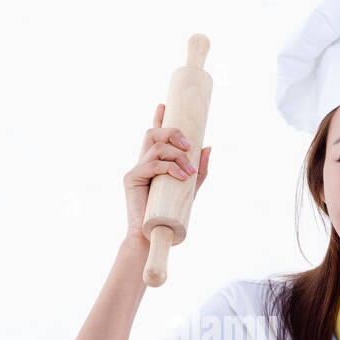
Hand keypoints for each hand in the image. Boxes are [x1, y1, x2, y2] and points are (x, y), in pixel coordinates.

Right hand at [123, 102, 210, 242]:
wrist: (153, 235)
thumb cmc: (171, 214)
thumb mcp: (190, 190)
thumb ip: (199, 171)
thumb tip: (208, 147)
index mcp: (154, 162)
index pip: (155, 135)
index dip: (159, 118)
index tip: (164, 104)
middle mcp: (143, 162)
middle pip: (154, 134)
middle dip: (173, 133)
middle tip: (189, 146)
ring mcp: (136, 169)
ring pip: (155, 148)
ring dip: (176, 156)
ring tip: (188, 171)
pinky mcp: (131, 179)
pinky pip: (152, 165)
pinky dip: (168, 168)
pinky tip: (181, 176)